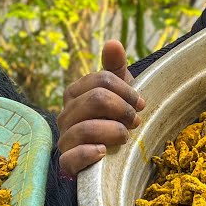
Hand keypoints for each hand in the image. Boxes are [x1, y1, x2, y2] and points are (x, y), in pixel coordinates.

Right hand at [57, 40, 145, 176]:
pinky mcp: (67, 163)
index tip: (141, 103)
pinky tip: (104, 152)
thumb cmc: (109, 119)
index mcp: (75, 93)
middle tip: (136, 121)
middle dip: (123, 109)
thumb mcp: (115, 93)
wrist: (104, 156)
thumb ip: (114, 68)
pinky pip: (71, 157)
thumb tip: (113, 42)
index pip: (102, 81)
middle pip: (96, 100)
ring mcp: (64, 139)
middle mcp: (65, 114)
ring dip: (114, 131)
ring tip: (125, 137)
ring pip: (86, 128)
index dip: (127, 91)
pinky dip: (89, 153)